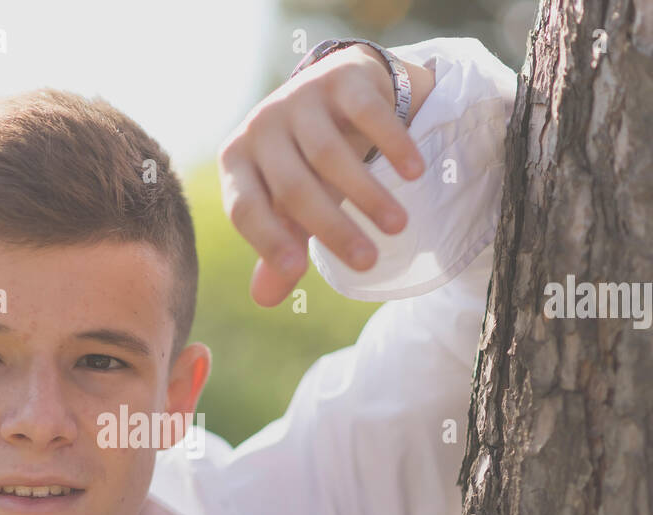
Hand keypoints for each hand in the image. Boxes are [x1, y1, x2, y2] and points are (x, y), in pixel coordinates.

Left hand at [217, 43, 429, 306]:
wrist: (337, 90)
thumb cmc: (306, 161)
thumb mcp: (289, 203)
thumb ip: (280, 245)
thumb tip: (263, 299)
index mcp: (237, 161)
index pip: (244, 208)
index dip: (268, 242)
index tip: (299, 273)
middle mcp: (260, 126)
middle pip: (293, 187)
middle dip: (333, 229)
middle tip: (368, 262)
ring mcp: (298, 97)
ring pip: (329, 154)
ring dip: (367, 195)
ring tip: (397, 227)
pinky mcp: (339, 76)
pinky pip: (367, 113)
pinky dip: (393, 144)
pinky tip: (415, 173)